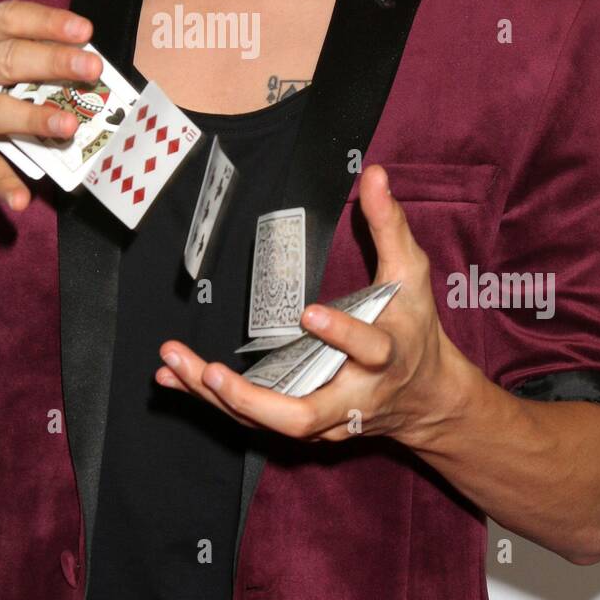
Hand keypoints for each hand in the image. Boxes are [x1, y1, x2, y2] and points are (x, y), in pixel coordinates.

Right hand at [0, 0, 101, 210]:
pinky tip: (22, 198)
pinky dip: (3, 182)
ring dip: (35, 117)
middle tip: (90, 69)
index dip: (48, 22)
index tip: (84, 30)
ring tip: (69, 126)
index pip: (8, 18)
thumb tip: (80, 65)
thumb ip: (18, 59)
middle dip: (53, 62)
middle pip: (7, 59)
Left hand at [155, 163, 459, 445]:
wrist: (426, 397)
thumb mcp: (410, 274)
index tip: (308, 314)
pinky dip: (212, 402)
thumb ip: (389, 225)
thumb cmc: (415, 326)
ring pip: (270, 422)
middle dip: (252, 398)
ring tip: (176, 365)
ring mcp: (327, 420)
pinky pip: (254, 420)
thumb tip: (374, 173)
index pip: (369, 350)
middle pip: (302, 414)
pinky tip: (173, 377)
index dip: (341, 336)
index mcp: (386, 356)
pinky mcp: (304, 426)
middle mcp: (354, 396)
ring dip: (219, 398)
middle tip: (213, 371)